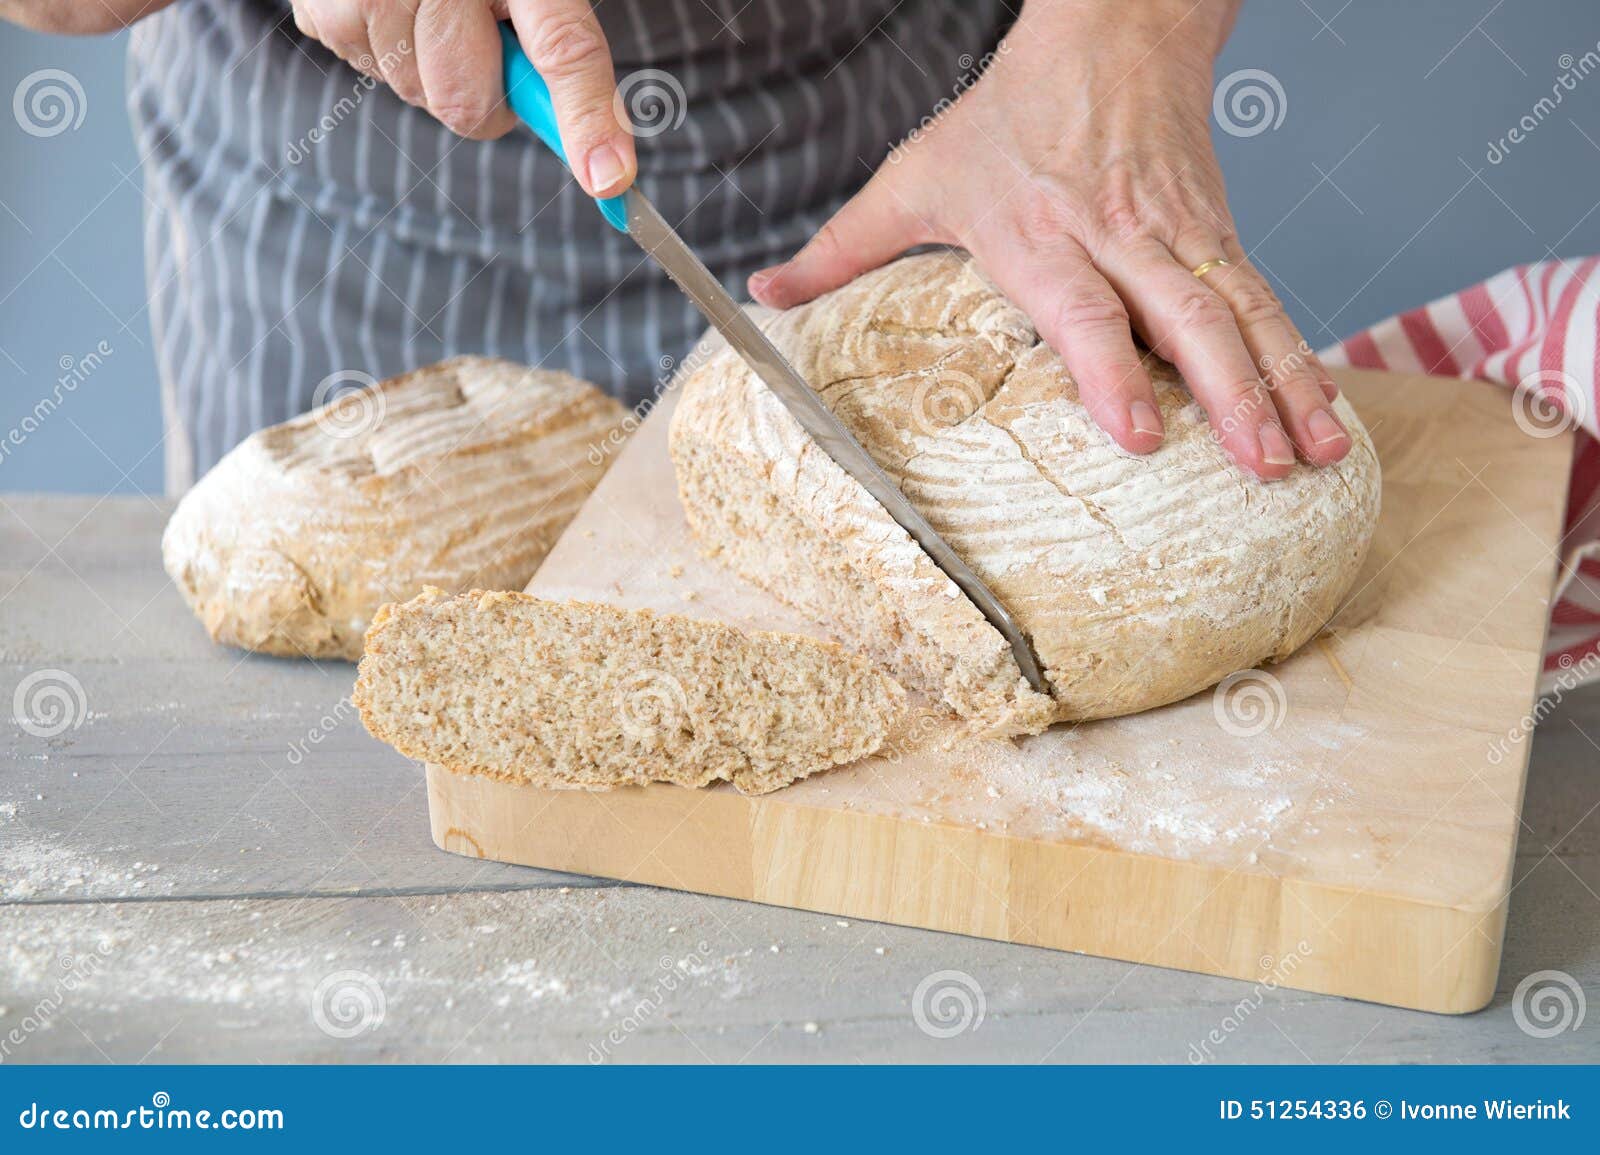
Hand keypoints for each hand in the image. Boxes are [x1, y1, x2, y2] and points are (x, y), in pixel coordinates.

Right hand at [290, 0, 635, 195]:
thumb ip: (558, 46)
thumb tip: (600, 160)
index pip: (563, 49)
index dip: (587, 119)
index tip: (609, 181)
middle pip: (467, 102)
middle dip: (485, 94)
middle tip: (483, 38)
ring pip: (417, 93)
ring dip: (433, 70)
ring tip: (432, 5)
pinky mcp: (324, 10)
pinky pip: (374, 74)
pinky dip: (391, 55)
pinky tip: (396, 8)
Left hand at [749, 0, 1347, 480]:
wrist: (1109, 33)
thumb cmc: (1007, 117)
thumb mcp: (915, 177)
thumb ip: (842, 249)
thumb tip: (765, 297)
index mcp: (1043, 232)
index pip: (1086, 310)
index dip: (1112, 371)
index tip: (1137, 434)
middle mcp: (1120, 238)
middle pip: (1185, 318)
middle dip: (1228, 396)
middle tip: (1257, 466)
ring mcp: (1178, 236)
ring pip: (1241, 313)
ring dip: (1283, 385)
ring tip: (1313, 456)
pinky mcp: (1218, 232)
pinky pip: (1264, 298)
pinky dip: (1299, 356)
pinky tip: (1323, 410)